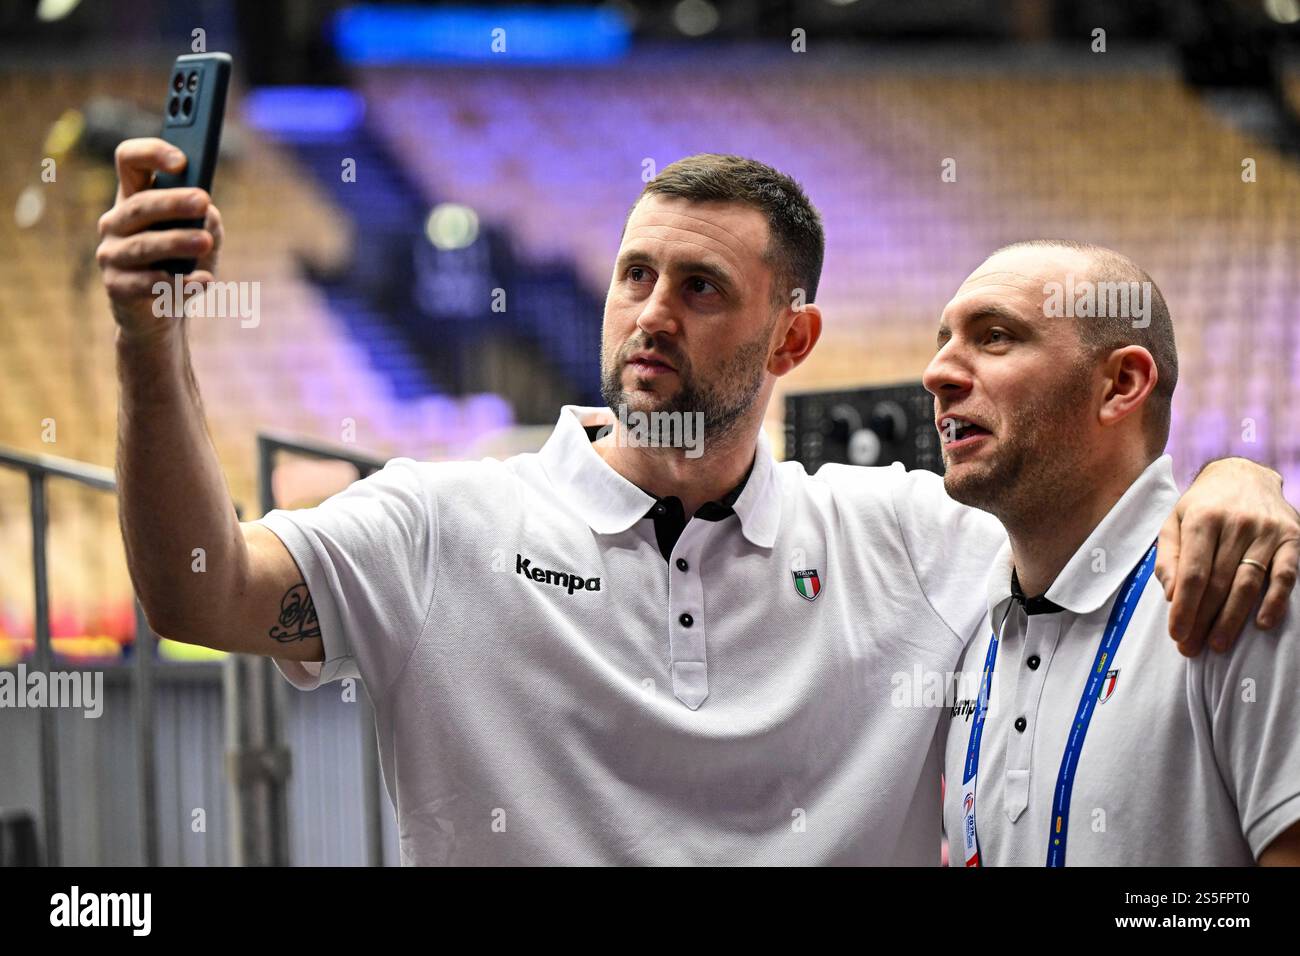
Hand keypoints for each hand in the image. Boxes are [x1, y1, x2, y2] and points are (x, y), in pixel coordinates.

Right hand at [96, 137, 223, 343]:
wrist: (162, 316)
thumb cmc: (182, 267)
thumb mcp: (201, 236)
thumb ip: (205, 218)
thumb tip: (207, 214)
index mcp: (134, 198)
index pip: (129, 161)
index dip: (150, 153)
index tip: (181, 160)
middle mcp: (115, 222)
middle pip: (139, 204)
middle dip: (172, 202)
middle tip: (204, 201)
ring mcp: (111, 254)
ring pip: (143, 244)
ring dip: (177, 242)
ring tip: (206, 242)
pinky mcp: (117, 287)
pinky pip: (148, 283)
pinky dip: (180, 283)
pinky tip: (203, 281)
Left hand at [1155, 457, 1299, 655]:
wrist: (1244, 474)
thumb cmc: (1203, 505)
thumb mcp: (1175, 522)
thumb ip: (1169, 557)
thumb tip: (1171, 595)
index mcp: (1202, 519)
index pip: (1193, 572)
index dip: (1184, 607)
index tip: (1176, 634)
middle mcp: (1236, 523)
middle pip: (1219, 583)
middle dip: (1203, 619)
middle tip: (1192, 648)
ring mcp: (1266, 531)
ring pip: (1249, 583)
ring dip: (1233, 618)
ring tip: (1218, 644)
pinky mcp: (1292, 537)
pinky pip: (1286, 574)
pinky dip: (1276, 601)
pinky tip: (1262, 624)